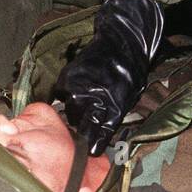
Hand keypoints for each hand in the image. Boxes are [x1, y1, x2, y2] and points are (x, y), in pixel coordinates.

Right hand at [54, 0, 164, 154]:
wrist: (123, 42)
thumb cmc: (129, 73)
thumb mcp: (125, 103)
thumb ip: (108, 125)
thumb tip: (94, 147)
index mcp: (102, 105)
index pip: (91, 135)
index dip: (90, 143)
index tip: (89, 150)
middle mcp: (83, 97)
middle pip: (76, 123)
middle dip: (84, 124)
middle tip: (95, 117)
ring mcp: (72, 86)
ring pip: (68, 109)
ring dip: (77, 109)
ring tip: (92, 100)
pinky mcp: (65, 76)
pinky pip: (62, 94)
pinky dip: (70, 95)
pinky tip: (83, 89)